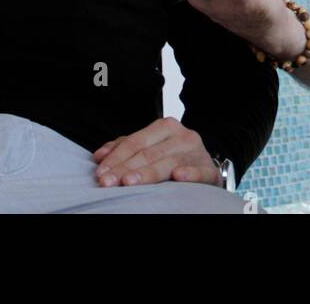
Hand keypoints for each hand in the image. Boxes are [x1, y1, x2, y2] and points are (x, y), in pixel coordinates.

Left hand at [92, 117, 220, 186]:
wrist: (204, 165)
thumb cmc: (172, 156)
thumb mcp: (148, 148)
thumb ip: (124, 148)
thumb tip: (99, 155)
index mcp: (165, 127)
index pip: (135, 142)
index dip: (116, 157)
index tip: (100, 173)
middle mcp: (182, 136)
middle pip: (149, 153)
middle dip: (125, 168)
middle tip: (107, 182)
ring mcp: (197, 152)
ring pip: (169, 162)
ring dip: (148, 173)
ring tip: (130, 182)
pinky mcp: (210, 169)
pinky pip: (200, 171)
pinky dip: (190, 173)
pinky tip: (178, 176)